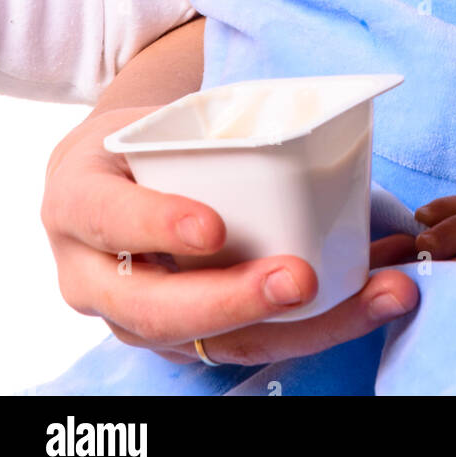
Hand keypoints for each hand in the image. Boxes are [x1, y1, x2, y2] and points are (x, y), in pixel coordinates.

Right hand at [42, 106, 418, 365]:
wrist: (103, 184)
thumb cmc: (138, 144)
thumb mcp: (147, 122)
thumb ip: (204, 125)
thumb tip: (318, 110)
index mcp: (77, 205)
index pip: (111, 220)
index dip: (159, 225)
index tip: (214, 229)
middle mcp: (92, 278)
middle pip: (157, 308)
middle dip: (236, 300)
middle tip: (302, 279)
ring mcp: (135, 321)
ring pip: (215, 342)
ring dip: (306, 326)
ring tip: (377, 294)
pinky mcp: (183, 342)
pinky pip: (250, 346)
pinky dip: (319, 326)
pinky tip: (373, 299)